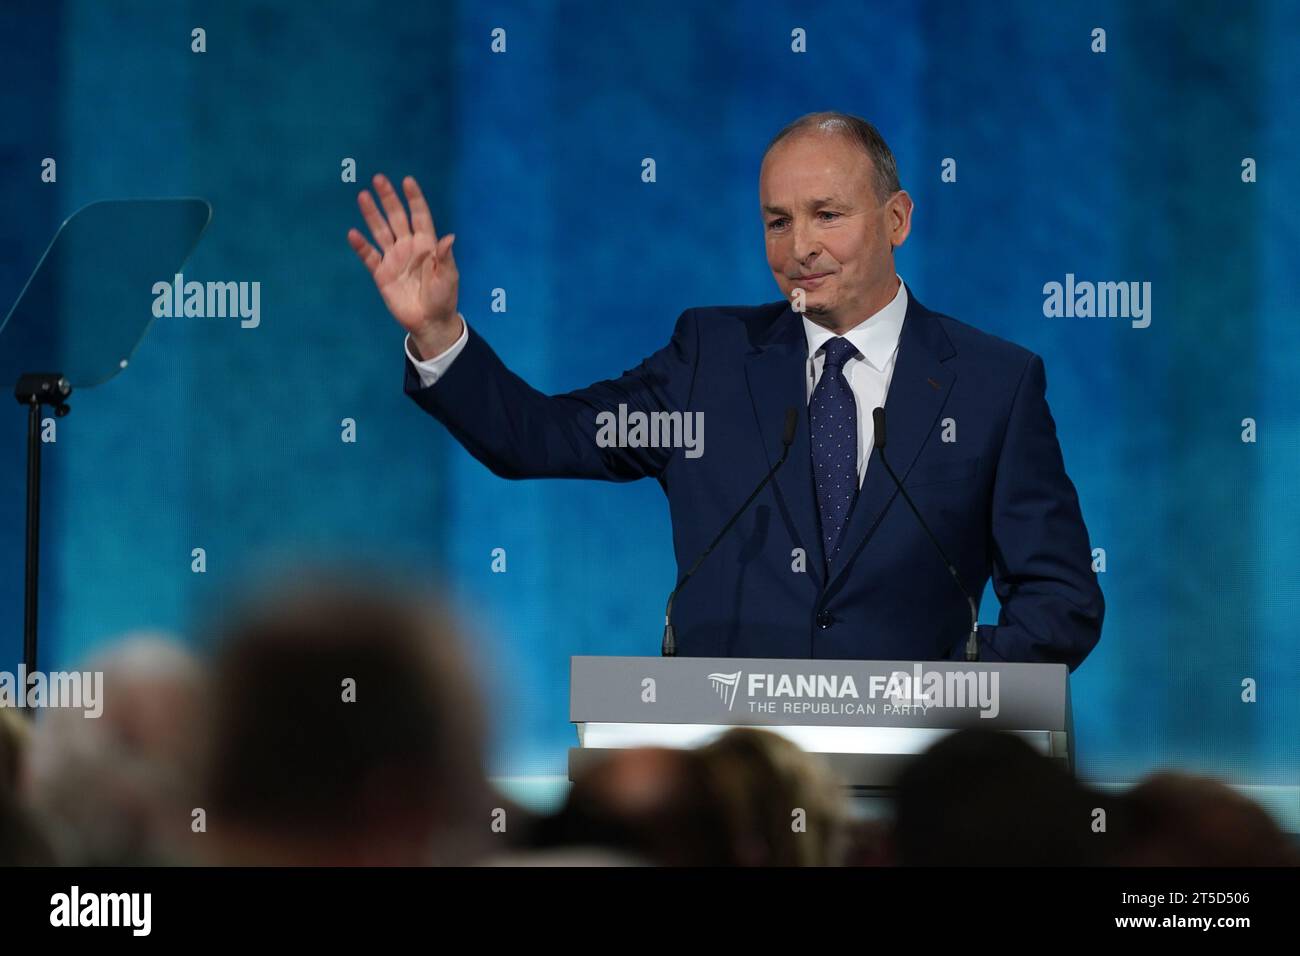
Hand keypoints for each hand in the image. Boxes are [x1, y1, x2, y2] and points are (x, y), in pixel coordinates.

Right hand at [348, 174, 461, 356]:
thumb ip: (445, 257)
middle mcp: (408, 246)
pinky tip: (353, 234)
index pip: (419, 215)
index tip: (407, 181)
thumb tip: (449, 237)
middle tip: (379, 179)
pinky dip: (361, 246)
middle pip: (396, 217)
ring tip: (363, 196)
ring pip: (380, 231)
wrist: (430, 321)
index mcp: (427, 244)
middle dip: (388, 198)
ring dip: (372, 215)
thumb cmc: (443, 297)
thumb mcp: (448, 277)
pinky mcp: (381, 273)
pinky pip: (369, 256)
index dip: (414, 199)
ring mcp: (393, 258)